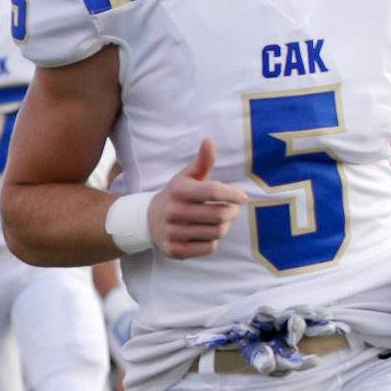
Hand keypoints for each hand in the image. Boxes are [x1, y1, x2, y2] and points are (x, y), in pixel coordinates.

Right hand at [148, 139, 246, 258]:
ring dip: (223, 226)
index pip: (214, 191)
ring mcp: (173, 232)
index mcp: (179, 190)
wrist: (148, 220)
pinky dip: (212, 241)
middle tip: (231, 209)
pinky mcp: (175, 250)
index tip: (242, 197)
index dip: (233, 194)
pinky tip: (204, 233)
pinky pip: (209, 247)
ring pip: (217, 232)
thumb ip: (202, 161)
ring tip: (218, 221)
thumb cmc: (177, 195)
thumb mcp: (187, 176)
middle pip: (220, 215)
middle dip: (232, 211)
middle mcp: (174, 211)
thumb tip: (209, 141)